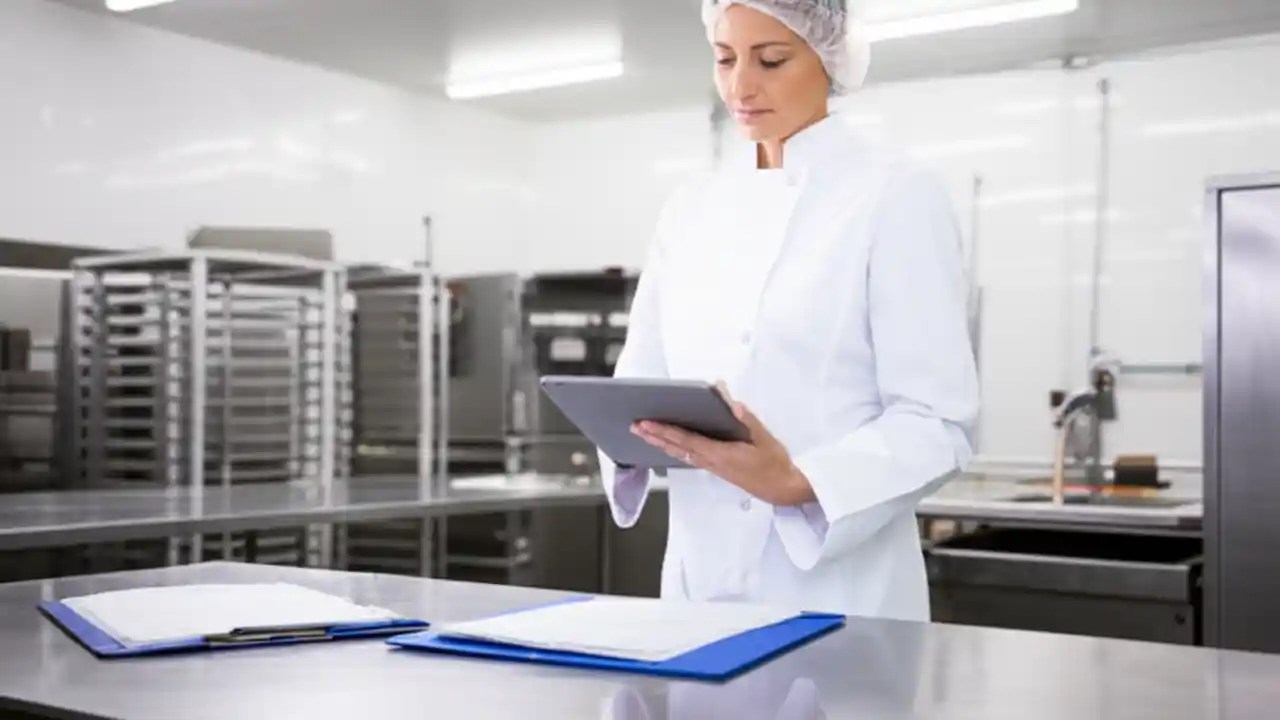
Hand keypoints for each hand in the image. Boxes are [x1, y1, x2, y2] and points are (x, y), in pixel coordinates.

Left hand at [631, 383, 816, 506]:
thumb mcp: (765, 438)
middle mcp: (712, 462)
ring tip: (645, 434)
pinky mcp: (717, 469)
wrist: (783, 489)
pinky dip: (676, 449)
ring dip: (662, 444)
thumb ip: (746, 419)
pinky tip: (670, 445)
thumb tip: (729, 400)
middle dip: (655, 437)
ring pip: (681, 454)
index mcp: (721, 454)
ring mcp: (714, 468)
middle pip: (677, 448)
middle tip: (635, 427)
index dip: (665, 431)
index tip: (647, 423)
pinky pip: (690, 458)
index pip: (687, 440)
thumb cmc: (775, 463)